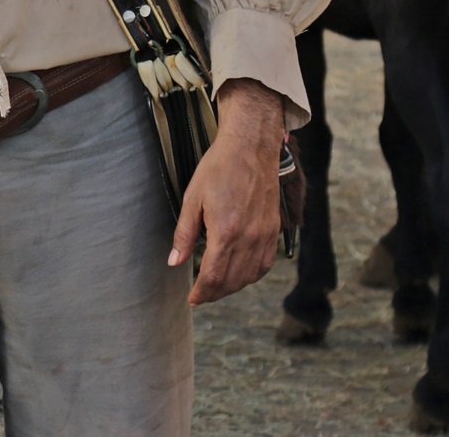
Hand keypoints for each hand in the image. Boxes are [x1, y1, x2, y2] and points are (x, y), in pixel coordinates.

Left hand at [168, 79, 284, 304]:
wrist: (251, 148)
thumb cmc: (219, 168)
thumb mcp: (193, 199)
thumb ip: (184, 235)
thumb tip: (174, 262)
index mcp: (226, 231)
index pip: (213, 276)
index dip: (202, 292)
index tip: (193, 299)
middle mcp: (249, 237)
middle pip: (232, 281)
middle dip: (215, 293)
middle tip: (202, 295)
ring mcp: (265, 235)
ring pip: (250, 276)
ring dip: (233, 287)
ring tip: (218, 286)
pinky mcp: (274, 229)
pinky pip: (266, 264)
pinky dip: (253, 275)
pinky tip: (242, 274)